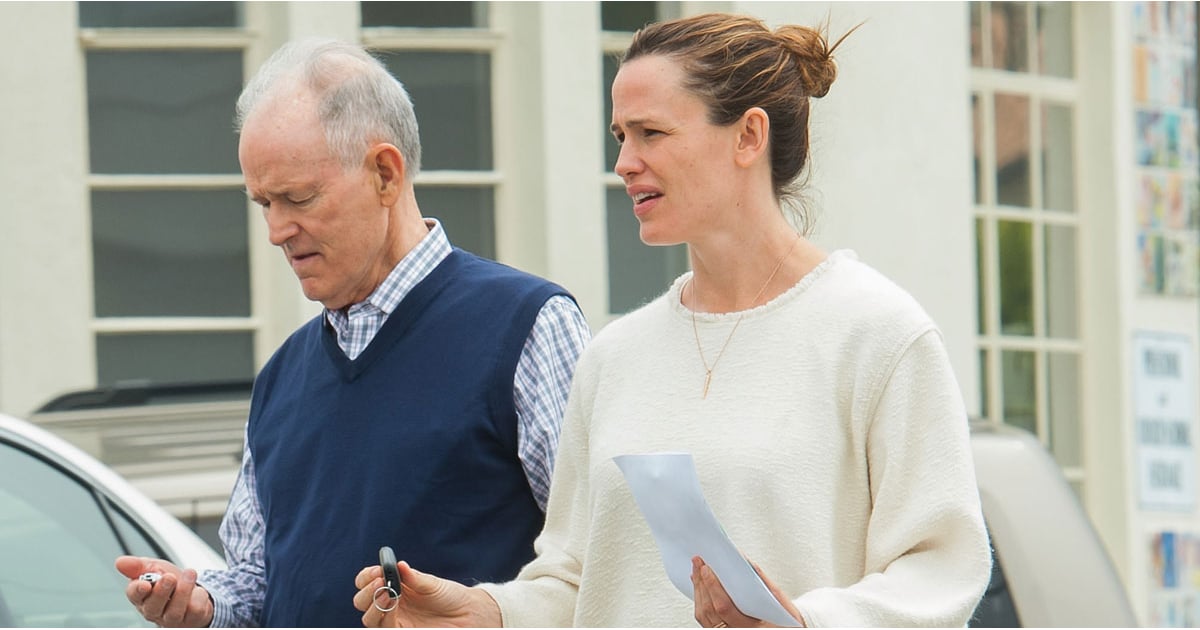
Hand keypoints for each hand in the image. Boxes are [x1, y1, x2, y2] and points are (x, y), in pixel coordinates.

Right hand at [114, 556, 213, 626]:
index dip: (138, 590)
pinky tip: (197, 590)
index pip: (134, 596)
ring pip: (174, 611)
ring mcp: (172, 618)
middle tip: (169, 577)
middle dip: (162, 591)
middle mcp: (154, 611)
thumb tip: (120, 562)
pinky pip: (195, 610)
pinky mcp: (191, 620)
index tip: (145, 584)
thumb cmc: (171, 581)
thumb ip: (137, 565)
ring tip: (189, 573)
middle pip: (153, 607)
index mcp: (141, 597)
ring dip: (183, 590)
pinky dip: (198, 595)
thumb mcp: (154, 567)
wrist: (194, 592)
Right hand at [353, 560, 500, 626]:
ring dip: (373, 603)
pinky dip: (384, 615)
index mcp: (394, 588)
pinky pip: (384, 627)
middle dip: (366, 591)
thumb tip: (398, 564)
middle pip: (362, 602)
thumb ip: (413, 577)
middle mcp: (390, 605)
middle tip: (379, 581)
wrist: (468, 614)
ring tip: (387, 591)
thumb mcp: (431, 583)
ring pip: (369, 617)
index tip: (376, 570)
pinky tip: (393, 603)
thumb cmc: (450, 596)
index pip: (368, 583)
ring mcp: (394, 620)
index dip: (366, 577)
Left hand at [691, 556, 805, 627]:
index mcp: (751, 627)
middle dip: (701, 583)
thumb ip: (761, 580)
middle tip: (698, 562)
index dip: (712, 586)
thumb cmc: (786, 620)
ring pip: (703, 615)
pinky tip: (700, 587)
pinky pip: (705, 620)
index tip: (707, 568)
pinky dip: (699, 601)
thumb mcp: (778, 599)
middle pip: (709, 609)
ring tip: (696, 571)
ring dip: (698, 590)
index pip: (723, 607)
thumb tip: (742, 560)